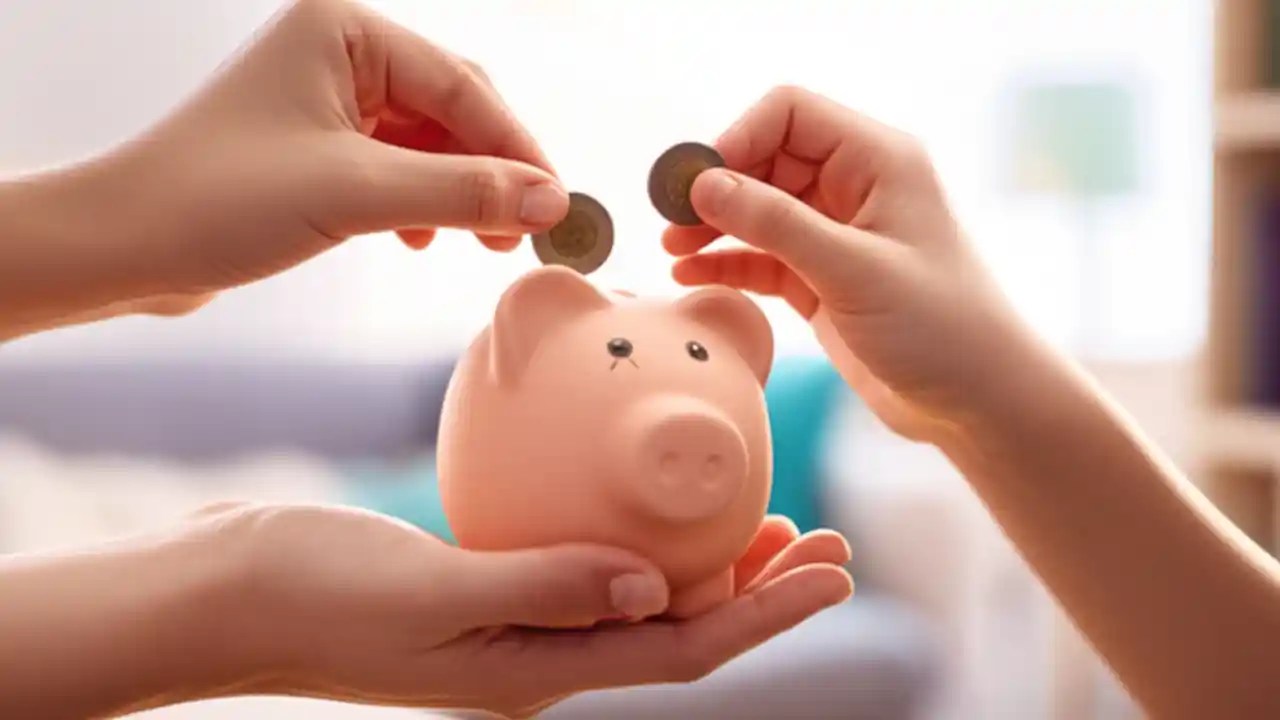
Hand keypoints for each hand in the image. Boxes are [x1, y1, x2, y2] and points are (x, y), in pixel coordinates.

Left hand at [90, 0, 566, 303]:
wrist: (125, 245)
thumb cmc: (217, 200)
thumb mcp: (356, 194)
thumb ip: (461, 193)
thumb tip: (552, 200)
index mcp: (346, 30)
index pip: (462, 86)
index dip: (516, 150)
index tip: (557, 205)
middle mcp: (339, 52)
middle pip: (453, 108)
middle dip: (491, 170)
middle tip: (523, 229)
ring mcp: (328, 98)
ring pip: (430, 140)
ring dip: (461, 190)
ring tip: (481, 241)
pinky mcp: (318, 145)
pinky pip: (399, 164)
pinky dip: (422, 201)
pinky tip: (420, 238)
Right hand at [194, 504, 850, 717]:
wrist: (220, 594)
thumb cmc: (309, 592)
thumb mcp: (428, 590)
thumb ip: (542, 587)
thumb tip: (652, 590)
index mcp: (533, 672)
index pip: (679, 650)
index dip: (764, 613)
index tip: (833, 569)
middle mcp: (534, 657)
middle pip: (674, 628)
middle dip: (756, 589)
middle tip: (826, 539)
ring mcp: (508, 623)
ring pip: (634, 596)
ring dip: (702, 562)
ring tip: (764, 518)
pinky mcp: (481, 583)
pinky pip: (579, 562)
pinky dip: (627, 533)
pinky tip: (637, 494)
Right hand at [664, 86, 1035, 441]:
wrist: (979, 401)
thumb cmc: (942, 328)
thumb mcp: (853, 270)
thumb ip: (777, 224)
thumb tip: (705, 185)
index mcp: (879, 160)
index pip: (790, 114)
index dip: (738, 139)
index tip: (698, 184)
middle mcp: (857, 186)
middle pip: (765, 159)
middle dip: (717, 187)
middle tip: (670, 220)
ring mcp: (838, 233)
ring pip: (759, 209)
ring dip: (715, 224)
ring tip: (672, 247)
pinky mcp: (824, 278)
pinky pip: (764, 255)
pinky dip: (728, 261)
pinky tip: (691, 273)